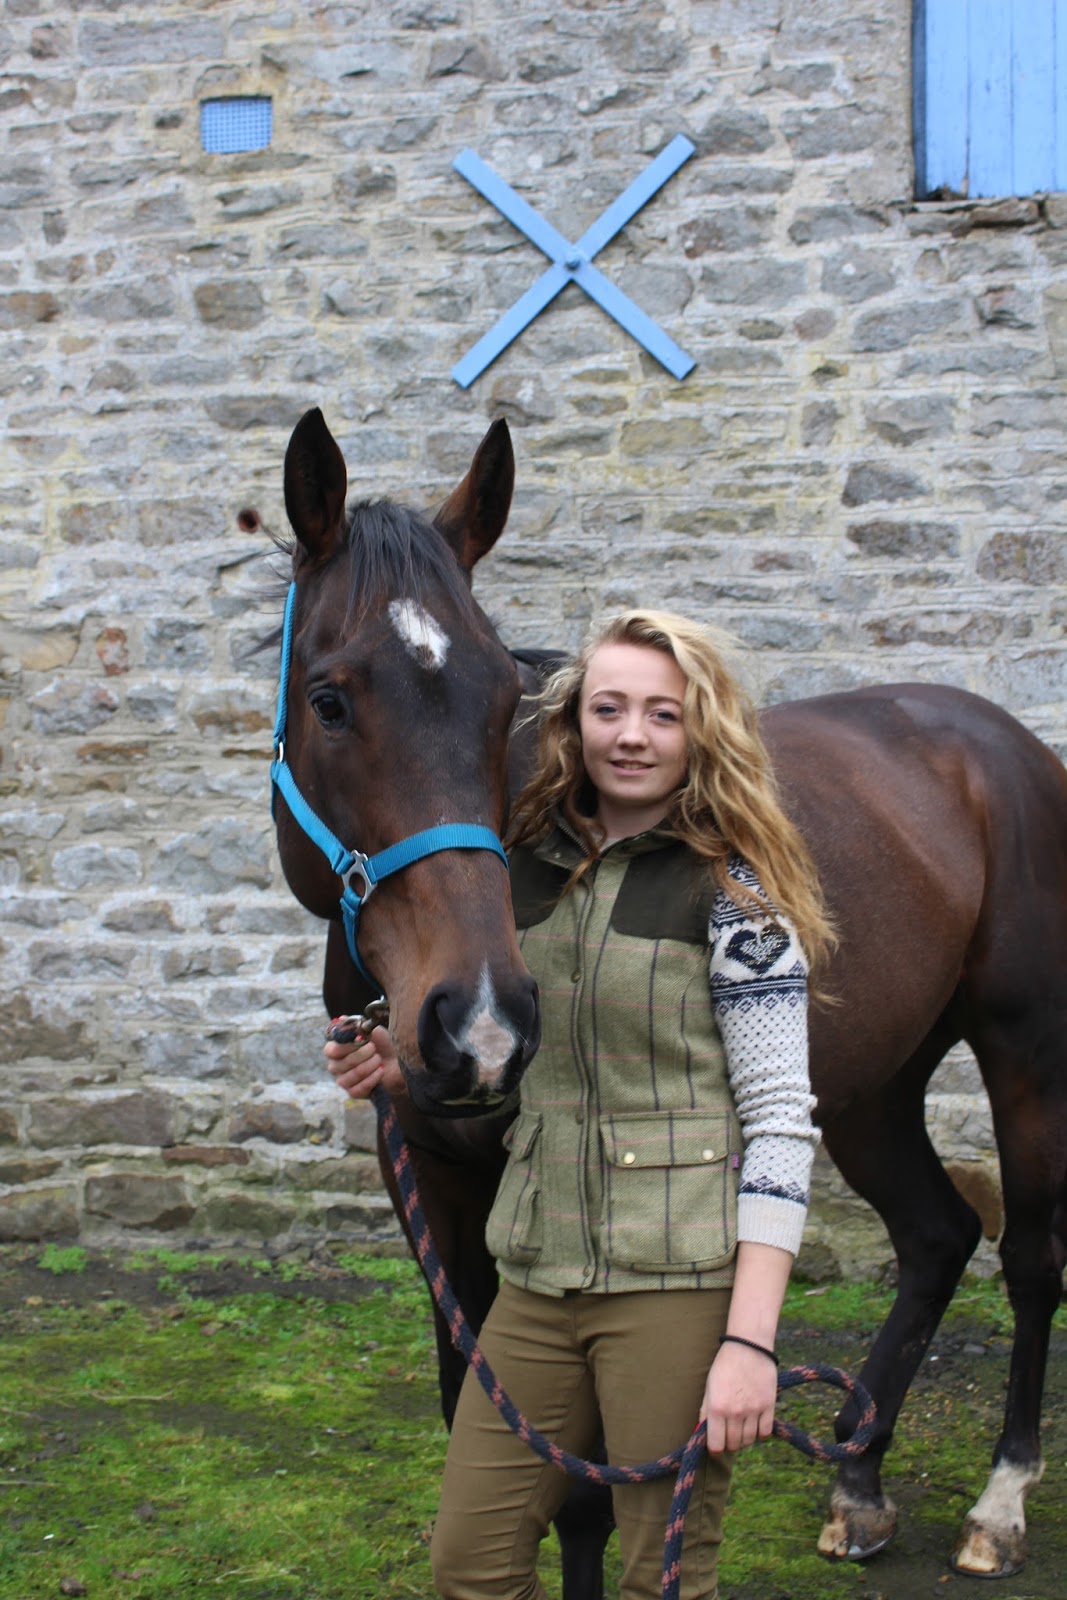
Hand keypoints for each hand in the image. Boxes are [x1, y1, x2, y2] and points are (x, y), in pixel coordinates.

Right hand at [324, 1025, 404, 1099]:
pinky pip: (359, 1088)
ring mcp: (343, 1081)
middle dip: (364, 1054)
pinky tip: (381, 1071)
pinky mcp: (353, 1093)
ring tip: (379, 1060)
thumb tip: (342, 1019)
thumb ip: (357, 1026)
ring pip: (353, 1075)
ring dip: (370, 1065)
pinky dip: (373, 1078)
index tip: (362, 1040)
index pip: (331, 1050)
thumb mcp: (372, 1031)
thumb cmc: (382, 1045)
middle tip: (375, 1049)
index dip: (347, 1046)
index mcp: (335, 1050)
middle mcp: (335, 1066)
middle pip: (344, 1063)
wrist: (397, 1063)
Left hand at [700, 1338, 777, 1453]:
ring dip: (744, 1439)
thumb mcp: (709, 1387)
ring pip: (749, 1441)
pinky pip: (765, 1433)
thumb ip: (706, 1411)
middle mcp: (735, 1412)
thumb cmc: (725, 1365)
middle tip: (729, 1433)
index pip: (716, 1445)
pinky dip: (759, 1433)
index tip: (716, 1444)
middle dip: (729, 1442)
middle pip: (734, 1444)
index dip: (715, 1448)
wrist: (748, 1346)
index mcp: (717, 1408)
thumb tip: (702, 1431)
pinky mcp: (769, 1406)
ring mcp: (753, 1410)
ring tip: (741, 1428)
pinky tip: (755, 1424)